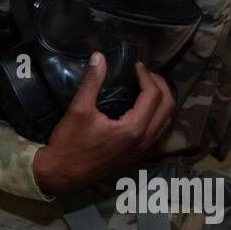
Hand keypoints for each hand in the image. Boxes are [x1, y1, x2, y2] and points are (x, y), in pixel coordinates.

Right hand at [32, 55, 176, 196]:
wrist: (62, 173)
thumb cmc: (70, 142)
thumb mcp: (78, 109)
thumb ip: (92, 82)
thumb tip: (99, 56)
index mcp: (133, 129)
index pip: (153, 96)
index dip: (147, 76)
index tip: (136, 65)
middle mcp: (144, 141)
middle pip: (168, 107)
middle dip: (160, 86)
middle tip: (145, 73)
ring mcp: (143, 151)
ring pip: (167, 121)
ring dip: (163, 101)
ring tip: (147, 87)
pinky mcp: (137, 156)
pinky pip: (159, 132)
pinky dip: (158, 116)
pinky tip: (144, 109)